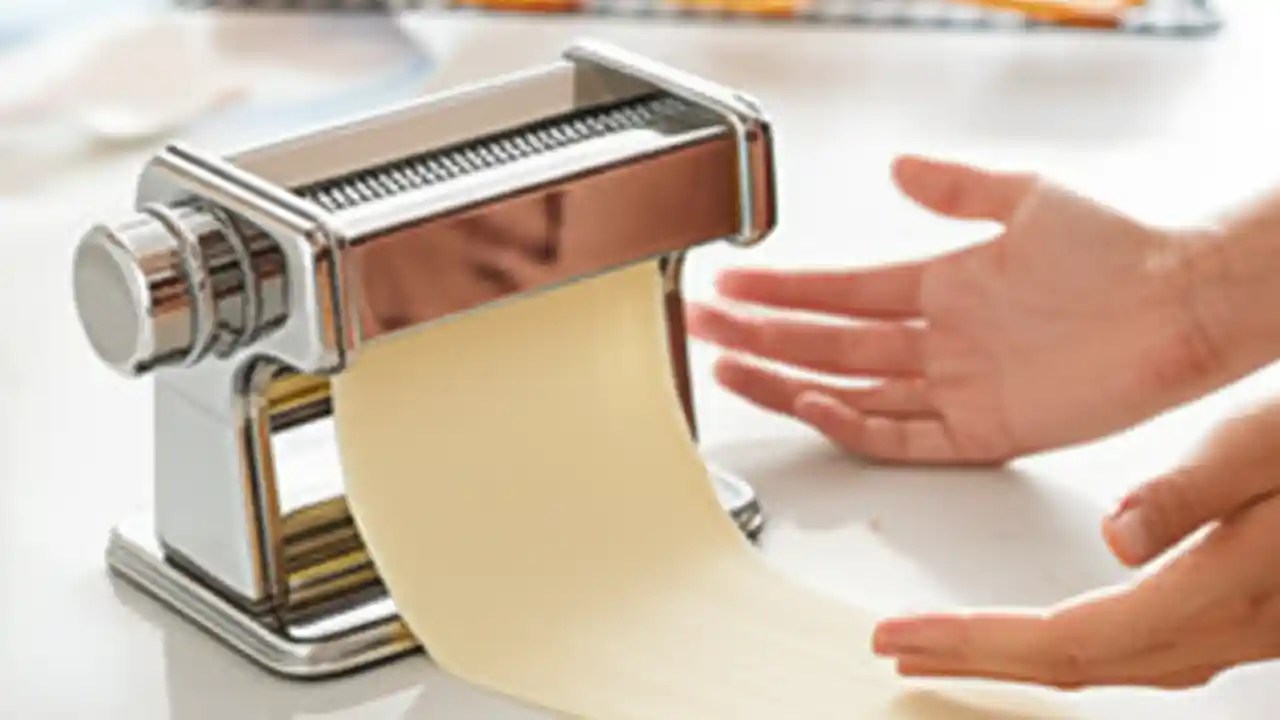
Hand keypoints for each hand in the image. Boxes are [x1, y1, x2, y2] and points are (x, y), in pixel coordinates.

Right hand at [688, 155, 1225, 462]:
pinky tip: (809, 403)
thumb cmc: (1118, 251)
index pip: (841, 293)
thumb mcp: (1028, 200)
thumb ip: (957, 188)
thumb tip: (899, 167)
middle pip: (829, 342)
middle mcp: (939, 343)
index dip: (783, 287)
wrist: (1183, 301)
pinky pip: (903, 433)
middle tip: (704, 325)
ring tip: (728, 368)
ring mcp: (956, 388)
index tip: (733, 281)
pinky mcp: (984, 430)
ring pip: (850, 389)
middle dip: (761, 332)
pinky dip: (853, 423)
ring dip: (786, 378)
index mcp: (942, 288)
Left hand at [872, 400, 1279, 688]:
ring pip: (1107, 665)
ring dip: (1021, 656)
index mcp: (1216, 589)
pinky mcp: (1250, 621)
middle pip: (1072, 666)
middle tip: (899, 648)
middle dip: (976, 658)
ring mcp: (1242, 637)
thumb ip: (1199, 490)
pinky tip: (1065, 637)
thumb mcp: (1277, 442)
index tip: (899, 637)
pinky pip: (1144, 653)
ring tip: (953, 642)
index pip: (1062, 639)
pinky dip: (1079, 648)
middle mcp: (1224, 630)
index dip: (972, 644)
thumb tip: (1117, 537)